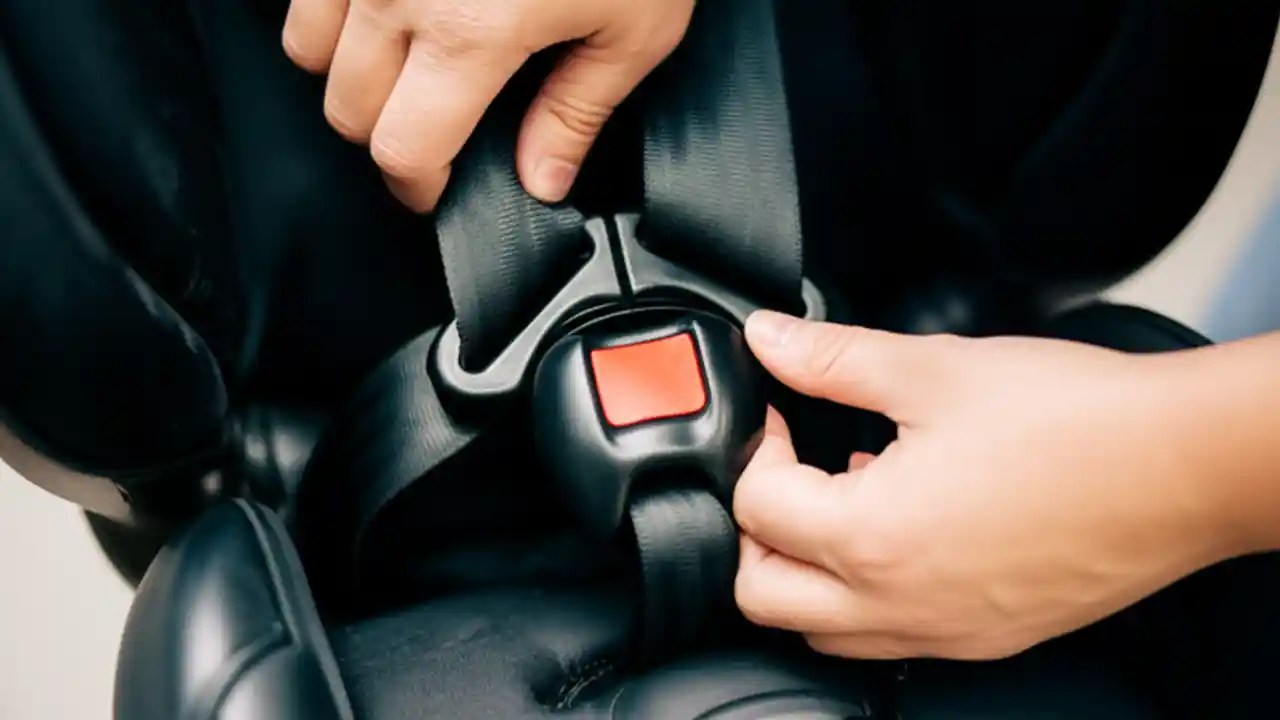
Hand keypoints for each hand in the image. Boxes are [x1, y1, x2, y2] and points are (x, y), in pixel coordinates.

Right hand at [282, 0, 693, 210]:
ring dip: (351, 71)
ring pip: (308, 44)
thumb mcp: (634, 24)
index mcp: (471, 31)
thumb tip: (543, 176)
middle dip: (388, 135)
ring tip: (408, 63)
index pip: (403, 149)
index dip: (418, 186)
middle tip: (433, 132)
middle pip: (347, 107)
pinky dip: (335, 8)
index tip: (434, 189)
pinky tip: (389, 5)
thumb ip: (578, 109)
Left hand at [732, 311, 1247, 659]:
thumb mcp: (933, 371)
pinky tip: (906, 527)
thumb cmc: (1077, 421)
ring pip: (822, 628)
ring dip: (806, 569)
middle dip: (756, 526)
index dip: (755, 447)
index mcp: (873, 536)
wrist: (1185, 466)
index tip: (781, 415)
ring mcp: (943, 630)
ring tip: (845, 499)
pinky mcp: (984, 637)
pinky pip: (890, 636)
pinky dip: (867, 592)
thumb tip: (771, 339)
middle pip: (762, 593)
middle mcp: (898, 602)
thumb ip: (831, 358)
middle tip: (787, 469)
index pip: (754, 505)